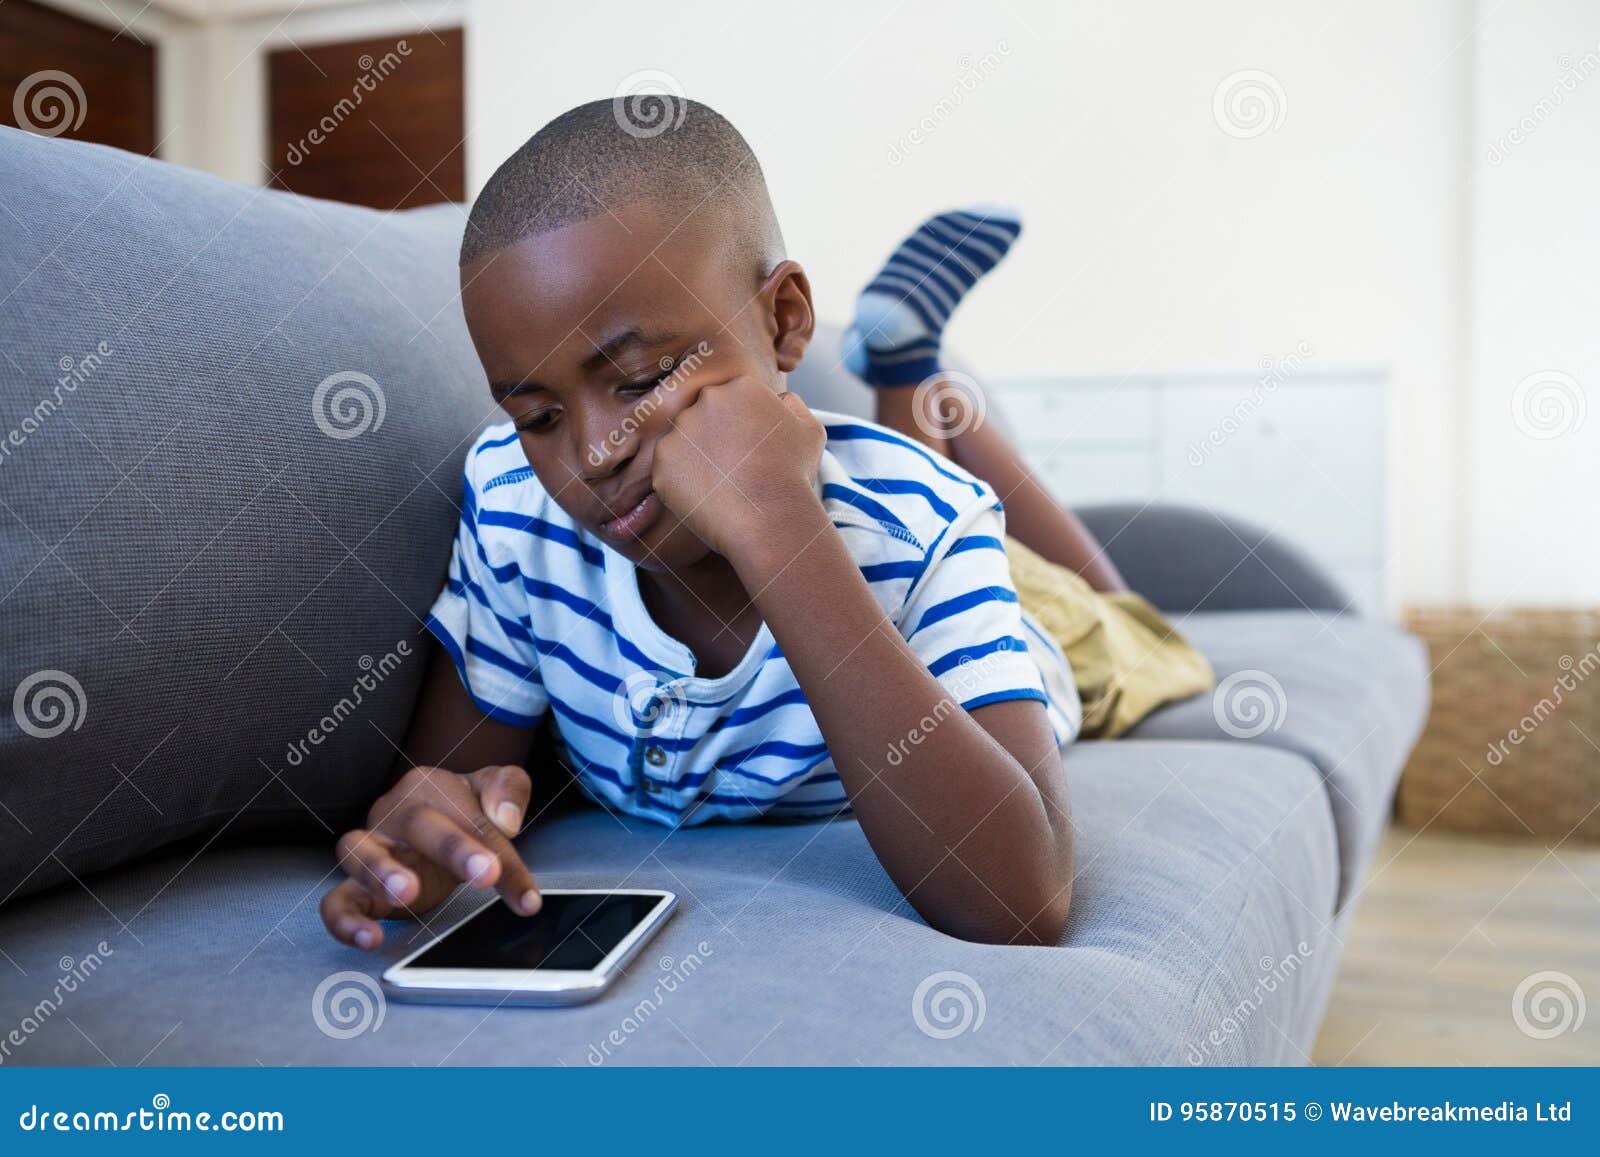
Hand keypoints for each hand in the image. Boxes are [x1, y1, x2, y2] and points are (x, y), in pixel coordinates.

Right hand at [319, 764, 539, 950]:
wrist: (428, 817)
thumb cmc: (459, 805)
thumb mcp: (492, 787)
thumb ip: (508, 788)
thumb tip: (507, 818)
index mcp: (429, 786)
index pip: (472, 818)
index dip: (501, 852)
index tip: (526, 894)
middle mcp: (394, 813)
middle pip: (419, 825)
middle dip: (453, 849)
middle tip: (485, 874)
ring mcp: (370, 848)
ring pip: (360, 853)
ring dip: (382, 874)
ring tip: (407, 895)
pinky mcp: (356, 885)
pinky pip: (336, 899)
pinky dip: (345, 919)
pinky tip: (369, 938)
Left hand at [651, 377, 824, 559]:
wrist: (769, 518)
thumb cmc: (793, 476)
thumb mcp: (810, 431)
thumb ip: (793, 405)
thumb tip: (780, 400)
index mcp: (741, 386)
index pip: (731, 400)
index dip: (740, 427)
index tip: (748, 451)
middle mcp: (707, 400)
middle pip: (703, 415)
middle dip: (714, 438)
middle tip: (733, 469)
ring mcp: (680, 430)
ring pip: (683, 441)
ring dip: (696, 459)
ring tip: (721, 485)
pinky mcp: (662, 461)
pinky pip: (668, 469)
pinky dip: (682, 483)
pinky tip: (707, 496)